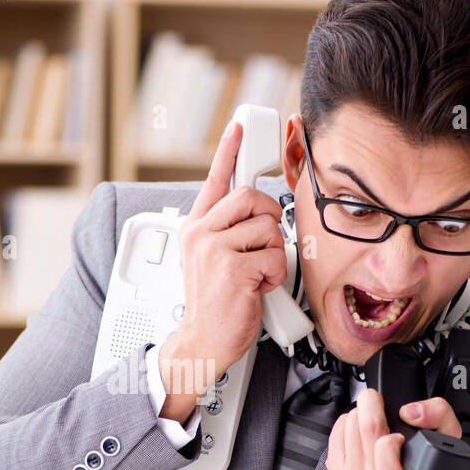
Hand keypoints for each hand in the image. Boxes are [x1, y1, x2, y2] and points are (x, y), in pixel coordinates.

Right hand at [169, 119, 287, 382]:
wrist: (202, 343)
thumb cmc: (214, 306)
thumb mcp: (211, 261)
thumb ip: (228, 233)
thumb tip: (259, 215)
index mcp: (195, 229)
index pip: (213, 180)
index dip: (228, 151)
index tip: (238, 127)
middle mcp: (199, 234)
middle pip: (250, 197)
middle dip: (268, 219)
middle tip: (264, 243)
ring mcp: (213, 250)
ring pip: (267, 228)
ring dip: (273, 255)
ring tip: (255, 275)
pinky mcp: (232, 268)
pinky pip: (274, 257)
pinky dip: (274, 277)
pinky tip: (257, 289)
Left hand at [326, 389, 463, 469]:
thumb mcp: (443, 445)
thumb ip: (438, 417)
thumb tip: (410, 411)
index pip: (386, 445)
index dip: (393, 432)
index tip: (397, 433)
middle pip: (364, 426)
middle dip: (371, 405)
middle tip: (377, 402)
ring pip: (348, 425)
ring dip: (358, 414)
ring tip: (369, 420)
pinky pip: (336, 432)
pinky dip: (346, 423)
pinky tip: (358, 430)